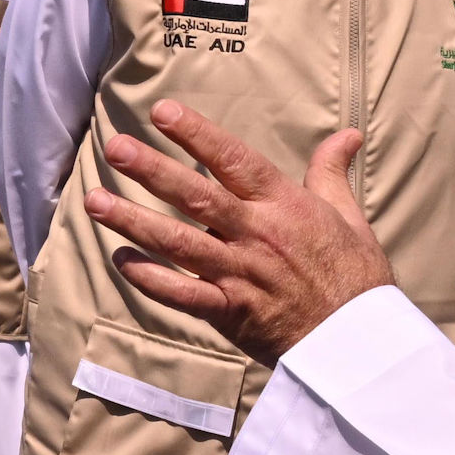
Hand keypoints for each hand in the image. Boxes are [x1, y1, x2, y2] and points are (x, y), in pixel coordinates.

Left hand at [82, 102, 389, 364]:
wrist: (359, 344)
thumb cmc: (356, 278)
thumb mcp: (350, 217)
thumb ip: (332, 173)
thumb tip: (347, 135)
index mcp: (284, 206)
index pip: (234, 159)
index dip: (197, 134)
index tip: (162, 111)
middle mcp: (256, 234)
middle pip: (196, 196)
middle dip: (152, 170)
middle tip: (114, 148)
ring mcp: (239, 274)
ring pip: (177, 243)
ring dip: (132, 221)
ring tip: (94, 201)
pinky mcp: (229, 312)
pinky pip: (181, 294)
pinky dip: (148, 279)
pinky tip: (119, 261)